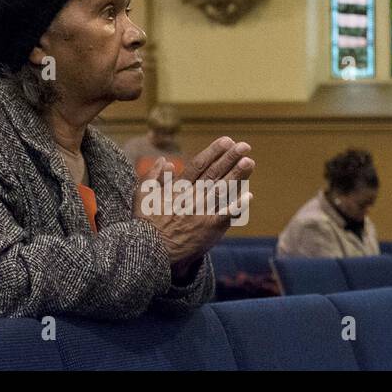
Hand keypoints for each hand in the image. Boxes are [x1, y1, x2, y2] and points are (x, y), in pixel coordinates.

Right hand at [133, 136, 254, 269]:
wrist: (151, 251)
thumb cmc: (146, 223)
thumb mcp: (142, 194)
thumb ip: (153, 176)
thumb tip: (165, 160)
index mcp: (178, 188)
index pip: (199, 165)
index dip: (213, 152)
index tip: (227, 140)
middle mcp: (192, 197)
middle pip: (214, 173)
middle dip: (230, 158)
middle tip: (244, 146)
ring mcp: (202, 212)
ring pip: (222, 190)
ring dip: (237, 175)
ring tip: (250, 161)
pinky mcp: (209, 229)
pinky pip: (226, 216)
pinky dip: (237, 206)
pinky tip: (249, 196)